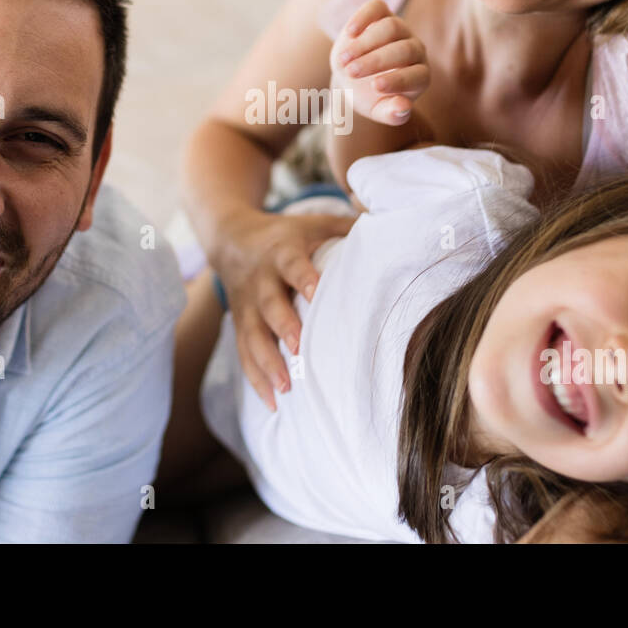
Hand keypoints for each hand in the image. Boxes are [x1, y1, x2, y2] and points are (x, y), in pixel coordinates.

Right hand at [213, 208, 355, 410]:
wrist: (232, 238)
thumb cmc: (287, 235)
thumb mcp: (314, 223)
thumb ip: (349, 228)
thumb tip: (394, 234)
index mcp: (283, 252)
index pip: (293, 265)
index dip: (303, 278)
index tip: (316, 293)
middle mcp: (261, 280)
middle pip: (269, 304)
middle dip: (284, 327)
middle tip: (301, 349)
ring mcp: (247, 305)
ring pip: (253, 336)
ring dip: (267, 362)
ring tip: (286, 388)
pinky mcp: (240, 325)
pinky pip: (244, 354)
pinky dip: (256, 379)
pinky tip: (272, 404)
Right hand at [330, 0, 429, 124]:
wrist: (352, 76)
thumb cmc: (368, 96)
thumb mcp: (378, 110)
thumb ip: (392, 114)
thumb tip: (402, 108)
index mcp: (420, 75)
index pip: (418, 75)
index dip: (399, 80)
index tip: (375, 87)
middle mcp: (415, 50)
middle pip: (403, 49)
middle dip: (376, 61)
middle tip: (351, 73)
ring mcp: (400, 29)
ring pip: (390, 27)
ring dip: (364, 44)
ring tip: (343, 60)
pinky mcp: (382, 14)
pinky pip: (377, 7)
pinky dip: (363, 17)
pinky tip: (349, 32)